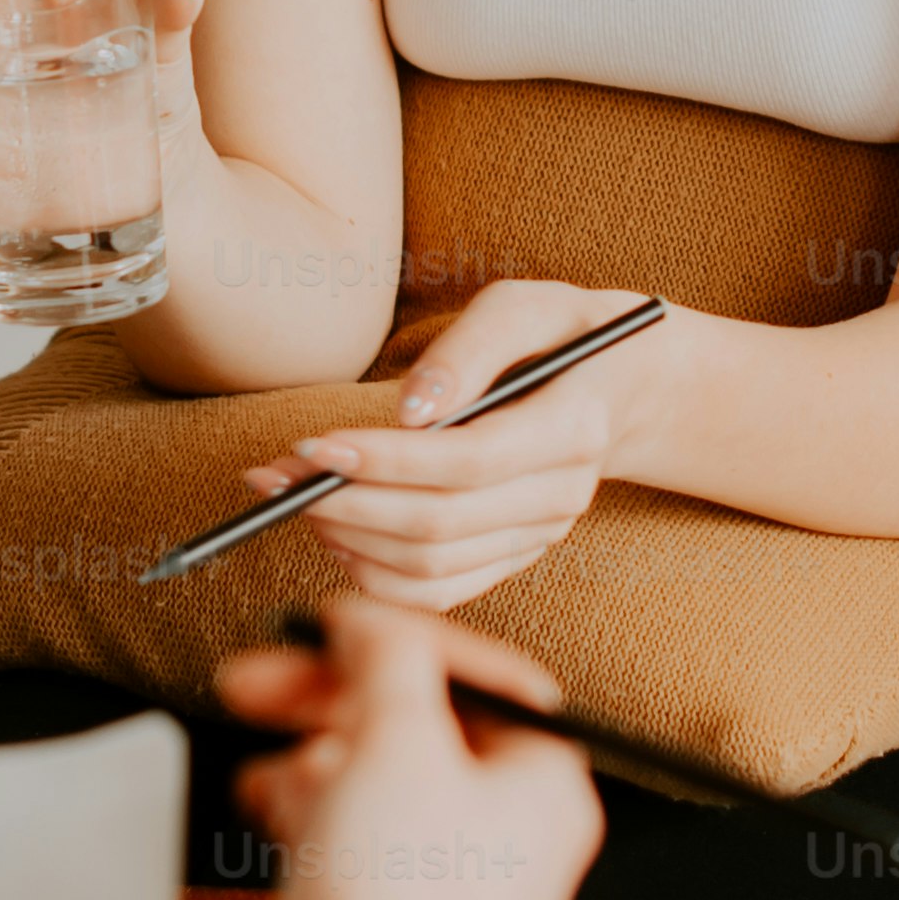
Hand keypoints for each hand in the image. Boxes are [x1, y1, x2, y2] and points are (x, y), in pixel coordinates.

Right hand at [224, 591, 591, 899]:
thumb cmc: (401, 895)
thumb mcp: (398, 741)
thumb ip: (389, 660)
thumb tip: (376, 621)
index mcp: (547, 784)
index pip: (481, 679)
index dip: (399, 640)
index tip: (335, 625)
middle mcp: (518, 832)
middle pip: (421, 728)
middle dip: (331, 700)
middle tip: (262, 678)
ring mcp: (462, 880)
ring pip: (383, 781)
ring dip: (315, 757)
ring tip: (266, 766)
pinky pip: (362, 837)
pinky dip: (318, 812)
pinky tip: (275, 806)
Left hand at [234, 277, 657, 613]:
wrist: (622, 388)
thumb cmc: (561, 335)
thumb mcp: (525, 307)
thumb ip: (470, 350)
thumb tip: (409, 411)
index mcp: (574, 430)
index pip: (468, 463)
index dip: (385, 460)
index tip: (312, 443)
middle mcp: (560, 498)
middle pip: (439, 526)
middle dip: (344, 504)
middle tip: (276, 475)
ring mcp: (538, 539)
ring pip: (429, 569)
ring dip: (347, 540)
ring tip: (293, 497)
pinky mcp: (512, 559)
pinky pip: (436, 593)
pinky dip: (373, 575)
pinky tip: (333, 533)